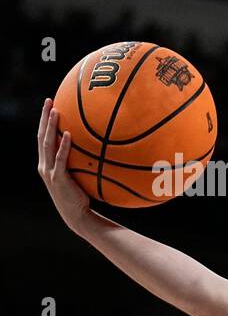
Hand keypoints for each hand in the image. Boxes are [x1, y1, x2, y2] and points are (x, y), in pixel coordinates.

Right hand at [36, 98, 90, 230]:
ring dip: (51, 126)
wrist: (76, 214)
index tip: (49, 104)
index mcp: (46, 162)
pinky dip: (63, 146)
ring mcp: (49, 171)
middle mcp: (44, 164)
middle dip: (44, 117)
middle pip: (41, 136)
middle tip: (48, 100)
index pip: (43, 137)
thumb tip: (98, 146)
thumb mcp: (77, 174)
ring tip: (55, 111)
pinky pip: (60, 159)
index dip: (44, 121)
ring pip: (47, 144)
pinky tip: (68, 134)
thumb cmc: (79, 194)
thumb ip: (79, 161)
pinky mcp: (58, 178)